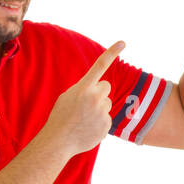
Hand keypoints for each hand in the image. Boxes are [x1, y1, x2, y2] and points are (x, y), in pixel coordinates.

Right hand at [43, 40, 125, 156]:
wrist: (59, 141)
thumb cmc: (61, 117)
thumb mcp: (68, 97)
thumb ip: (84, 89)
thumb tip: (99, 91)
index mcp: (83, 88)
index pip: (100, 66)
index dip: (112, 53)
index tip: (123, 42)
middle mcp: (95, 98)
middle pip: (106, 87)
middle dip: (99, 93)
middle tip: (86, 104)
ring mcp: (102, 112)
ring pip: (107, 104)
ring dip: (99, 109)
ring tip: (85, 119)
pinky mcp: (107, 125)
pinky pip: (107, 119)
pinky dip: (100, 122)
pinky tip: (88, 128)